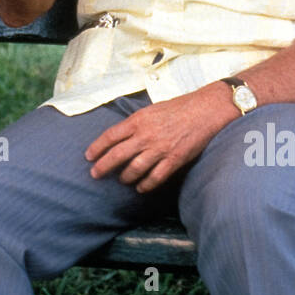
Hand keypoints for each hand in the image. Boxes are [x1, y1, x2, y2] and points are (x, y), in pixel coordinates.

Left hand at [84, 88, 237, 192]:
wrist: (205, 110)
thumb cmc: (178, 107)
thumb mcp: (151, 109)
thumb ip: (135, 123)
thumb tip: (120, 137)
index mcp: (138, 120)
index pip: (110, 136)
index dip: (97, 148)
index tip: (89, 156)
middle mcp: (146, 135)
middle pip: (117, 155)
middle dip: (103, 167)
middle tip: (95, 174)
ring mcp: (160, 148)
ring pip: (134, 169)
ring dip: (125, 177)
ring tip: (121, 180)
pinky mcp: (174, 159)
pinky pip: (155, 177)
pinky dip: (145, 185)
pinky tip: (141, 188)